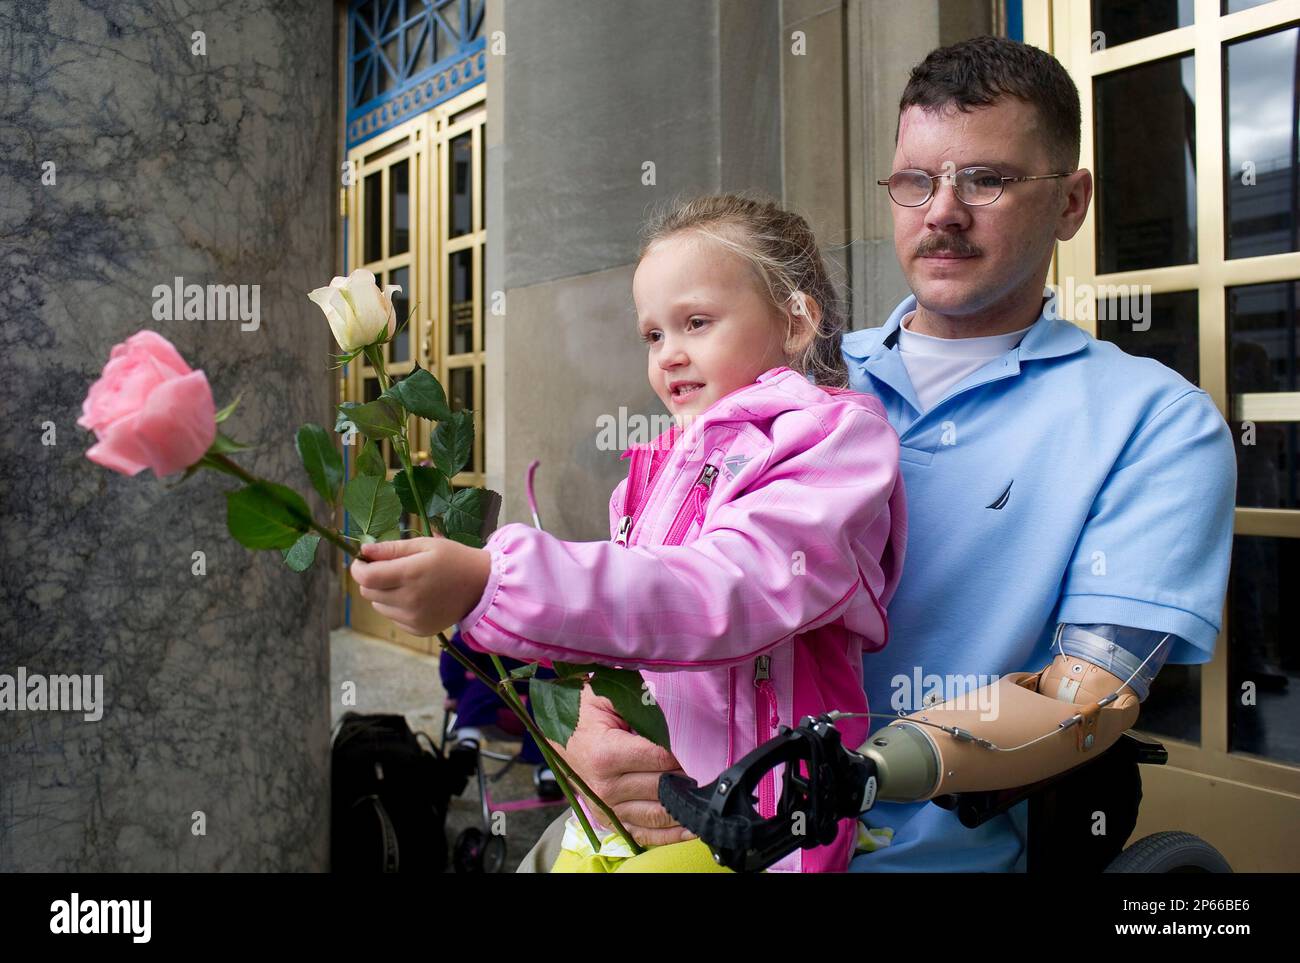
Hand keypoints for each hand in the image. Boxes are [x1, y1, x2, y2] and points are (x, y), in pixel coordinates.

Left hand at [349, 535, 490, 636]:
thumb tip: (364, 550)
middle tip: (388, 569)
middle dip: (371, 579)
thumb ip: (392, 548)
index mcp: (411, 574)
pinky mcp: (418, 630)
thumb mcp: (425, 545)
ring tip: (406, 583)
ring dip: (384, 594)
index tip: (363, 561)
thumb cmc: (453, 559)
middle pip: (368, 592)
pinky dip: (397, 607)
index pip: (366, 577)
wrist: (481, 586)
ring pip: (378, 606)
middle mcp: (410, 600)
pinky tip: (416, 598)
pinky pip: (393, 618)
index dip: (358, 568)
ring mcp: (414, 618)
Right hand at [551, 684, 694, 846]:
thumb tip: (673, 719)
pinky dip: (669, 836)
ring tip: (703, 798)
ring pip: (657, 815)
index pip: (660, 760)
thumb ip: (639, 704)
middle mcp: (605, 787)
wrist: (560, 735)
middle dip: (687, 781)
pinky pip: (644, 835)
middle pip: (662, 788)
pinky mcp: (610, 821)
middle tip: (707, 772)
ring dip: (683, 809)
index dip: (683, 755)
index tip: (698, 751)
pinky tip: (690, 828)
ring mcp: (607, 807)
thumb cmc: (586, 712)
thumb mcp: (608, 695)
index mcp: (606, 755)